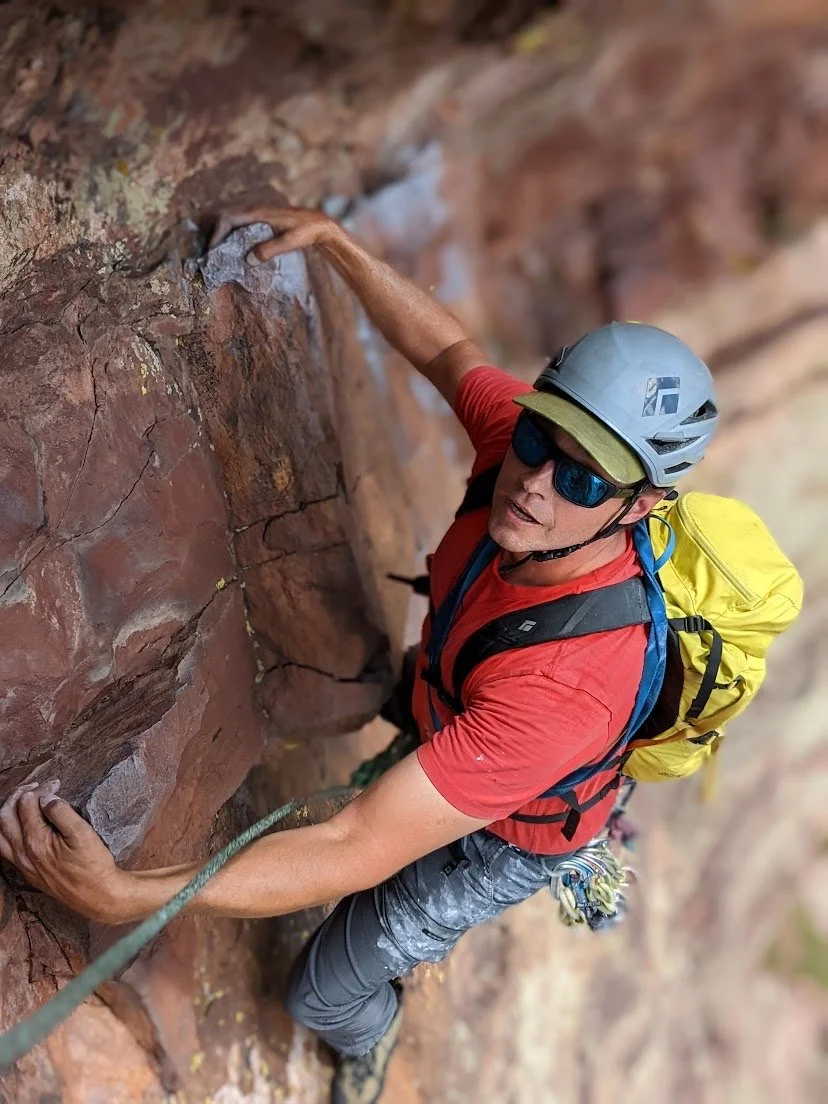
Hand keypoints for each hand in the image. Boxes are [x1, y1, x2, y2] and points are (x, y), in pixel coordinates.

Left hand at [0, 782, 134, 923]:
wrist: (97, 896)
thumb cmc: (93, 865)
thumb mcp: (83, 834)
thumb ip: (62, 812)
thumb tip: (47, 797)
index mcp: (36, 841)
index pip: (27, 805)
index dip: (41, 789)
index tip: (56, 784)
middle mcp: (23, 853)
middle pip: (5, 816)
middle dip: (17, 796)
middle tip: (35, 786)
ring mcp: (22, 864)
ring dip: (7, 812)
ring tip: (22, 801)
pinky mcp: (27, 872)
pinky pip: (4, 848)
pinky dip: (6, 831)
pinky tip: (19, 825)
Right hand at [208, 206, 338, 264]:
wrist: (319, 224)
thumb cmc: (305, 232)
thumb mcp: (289, 242)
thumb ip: (269, 250)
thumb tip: (247, 259)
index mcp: (258, 214)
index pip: (228, 219)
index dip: (217, 234)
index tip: (211, 251)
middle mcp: (255, 211)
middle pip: (226, 218)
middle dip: (215, 234)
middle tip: (211, 254)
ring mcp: (258, 214)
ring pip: (232, 221)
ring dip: (223, 235)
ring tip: (219, 254)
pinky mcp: (261, 219)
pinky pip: (241, 225)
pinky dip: (233, 235)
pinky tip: (235, 249)